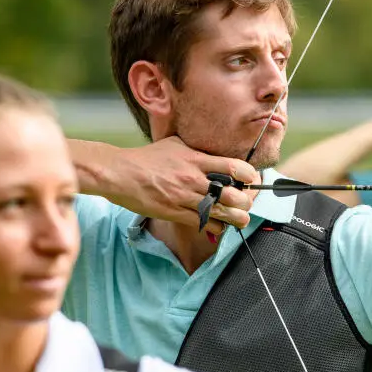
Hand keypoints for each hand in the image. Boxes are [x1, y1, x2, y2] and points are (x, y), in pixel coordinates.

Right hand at [107, 137, 256, 232]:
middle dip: (245, 201)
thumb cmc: (148, 157)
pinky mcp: (174, 212)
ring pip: (221, 212)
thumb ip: (196, 150)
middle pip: (233, 194)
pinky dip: (216, 226)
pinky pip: (203, 223)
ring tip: (241, 219)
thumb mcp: (175, 144)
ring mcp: (184, 196)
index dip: (248, 176)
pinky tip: (219, 225)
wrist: (121, 172)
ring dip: (236, 218)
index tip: (251, 179)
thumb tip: (213, 151)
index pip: (234, 167)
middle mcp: (194, 178)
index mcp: (196, 159)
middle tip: (246, 203)